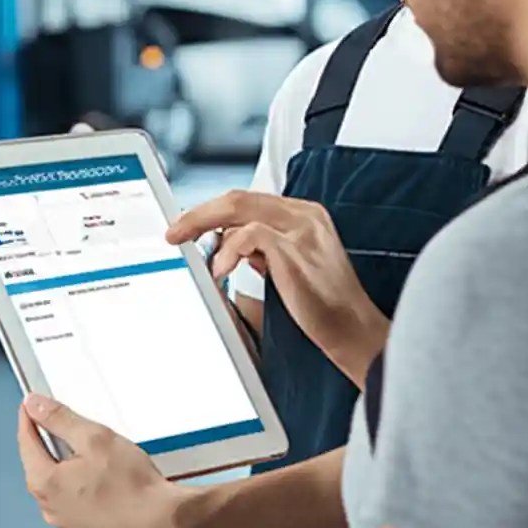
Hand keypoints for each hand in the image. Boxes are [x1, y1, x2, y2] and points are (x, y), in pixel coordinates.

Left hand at [18, 395, 194, 527]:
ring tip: (89, 448)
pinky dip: (75, 479)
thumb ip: (59, 419)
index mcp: (44, 482)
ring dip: (63, 459)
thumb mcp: (93, 437)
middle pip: (38, 461)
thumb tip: (35, 405)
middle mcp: (48, 505)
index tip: (31, 403)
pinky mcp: (82, 525)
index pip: (25, 440)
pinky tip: (97, 472)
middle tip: (63, 420)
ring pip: (54, 479)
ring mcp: (65, 519)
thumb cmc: (131, 486)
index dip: (29, 416)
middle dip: (48, 438)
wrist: (160, 520)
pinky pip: (69, 494)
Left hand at [166, 191, 387, 386]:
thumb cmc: (320, 303)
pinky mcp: (295, 249)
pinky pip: (248, 235)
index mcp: (302, 214)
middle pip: (237, 198)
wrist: (353, 330)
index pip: (247, 200)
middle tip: (174, 233)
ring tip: (197, 258)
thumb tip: (224, 242)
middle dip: (198, 214)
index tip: (187, 227)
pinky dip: (227, 251)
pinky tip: (220, 270)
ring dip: (206, 231)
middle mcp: (303, 214)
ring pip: (237, 208)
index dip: (212, 211)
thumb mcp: (287, 266)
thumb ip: (261, 249)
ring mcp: (301, 229)